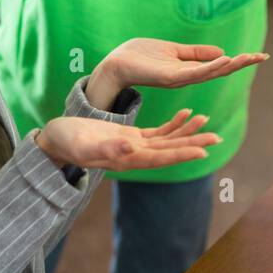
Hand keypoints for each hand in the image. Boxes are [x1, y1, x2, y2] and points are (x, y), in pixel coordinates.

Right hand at [35, 108, 220, 171]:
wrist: (56, 140)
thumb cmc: (67, 142)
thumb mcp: (85, 144)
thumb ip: (107, 148)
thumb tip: (130, 147)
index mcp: (127, 159)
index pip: (160, 158)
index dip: (181, 154)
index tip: (203, 152)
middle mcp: (135, 155)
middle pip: (170, 150)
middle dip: (193, 144)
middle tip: (217, 138)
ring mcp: (134, 146)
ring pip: (167, 141)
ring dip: (188, 132)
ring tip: (207, 122)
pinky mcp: (131, 136)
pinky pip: (158, 132)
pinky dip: (173, 124)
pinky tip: (187, 113)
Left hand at [86, 38, 268, 108]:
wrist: (115, 64)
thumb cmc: (140, 56)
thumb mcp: (172, 50)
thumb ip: (194, 53)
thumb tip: (221, 51)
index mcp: (188, 70)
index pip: (219, 65)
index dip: (239, 61)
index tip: (260, 55)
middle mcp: (187, 77)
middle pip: (220, 70)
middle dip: (242, 64)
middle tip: (263, 56)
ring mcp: (179, 78)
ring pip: (211, 72)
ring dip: (231, 64)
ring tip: (248, 57)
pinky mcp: (169, 77)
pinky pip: (194, 72)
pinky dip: (211, 66)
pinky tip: (225, 58)